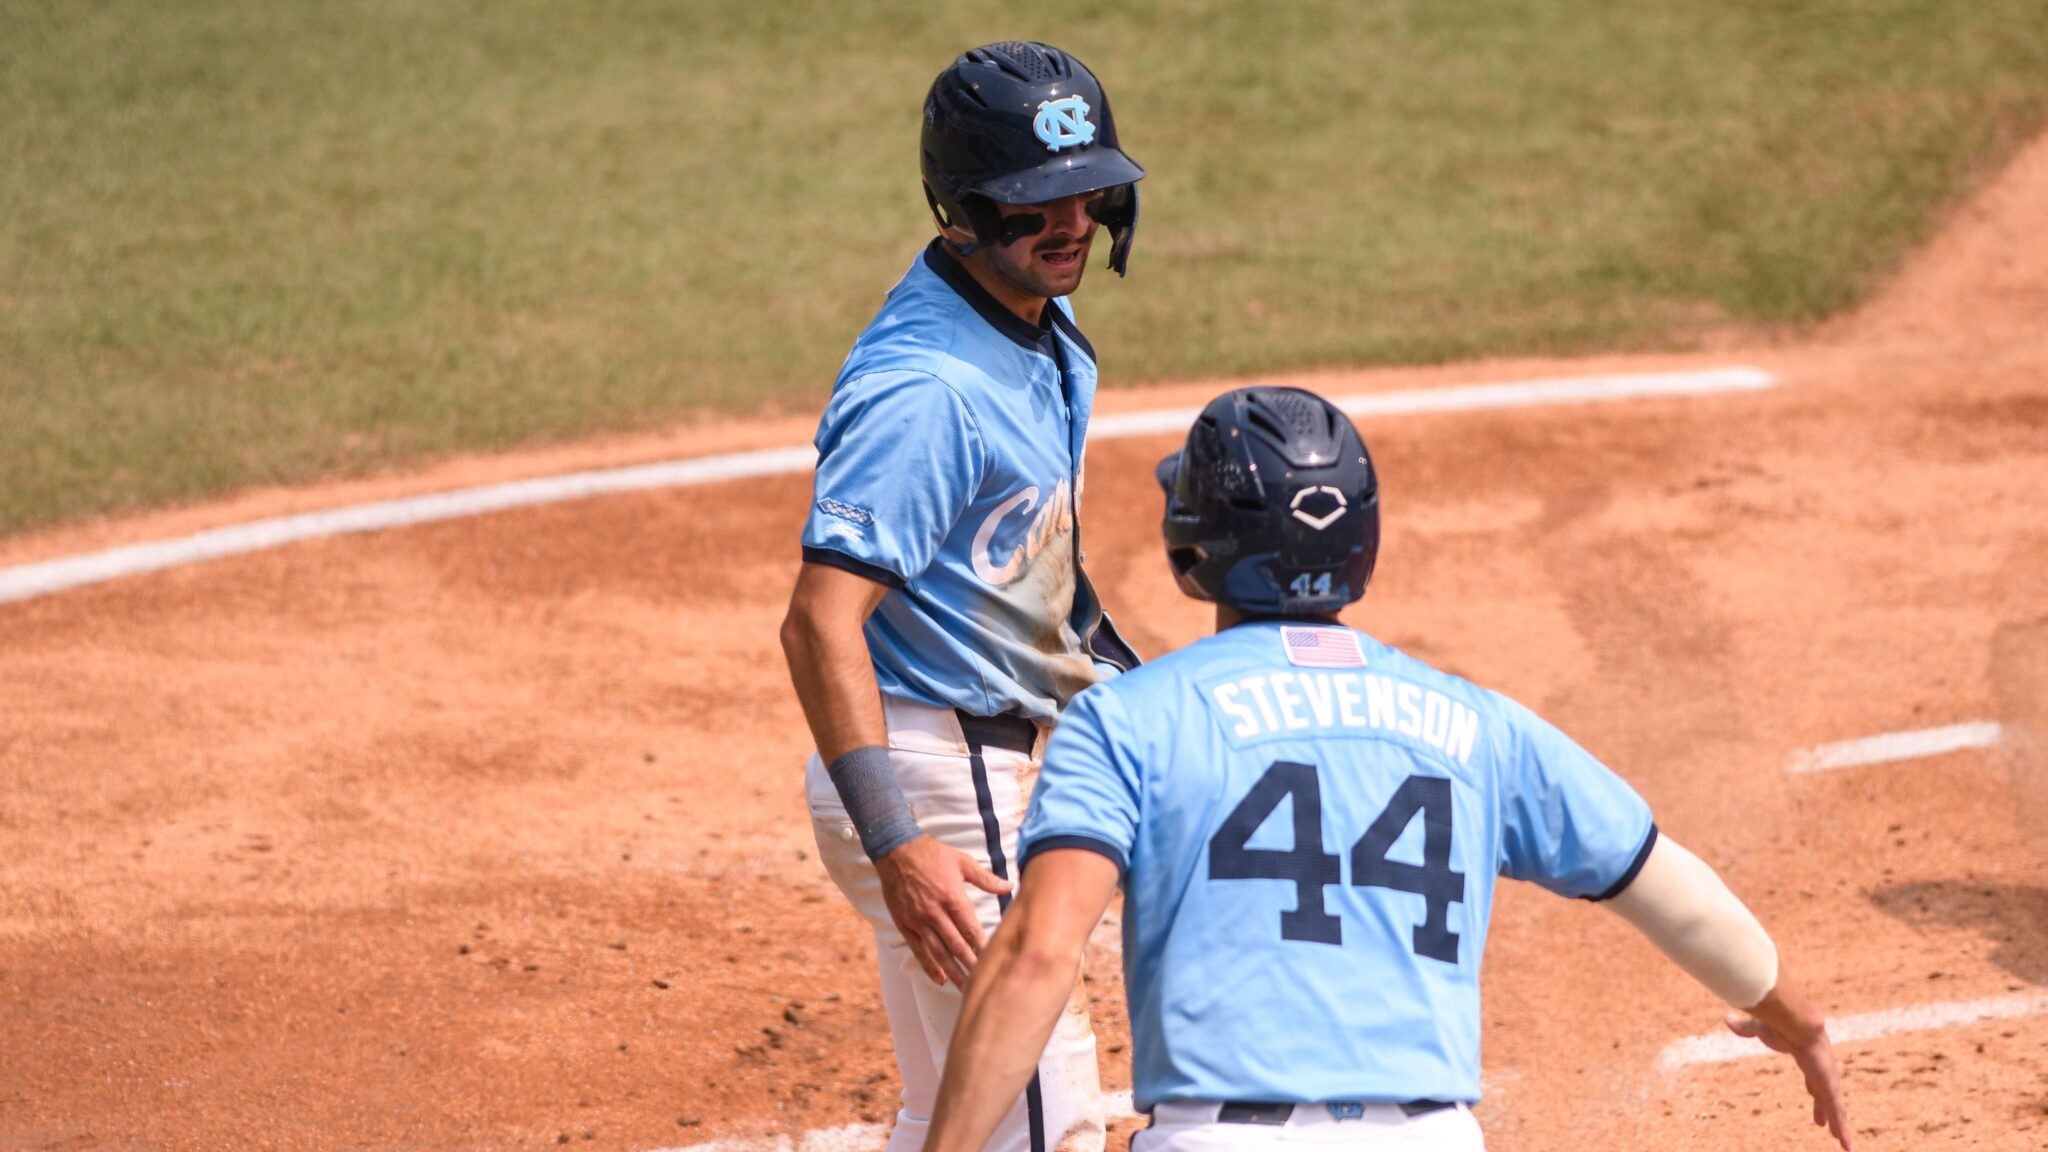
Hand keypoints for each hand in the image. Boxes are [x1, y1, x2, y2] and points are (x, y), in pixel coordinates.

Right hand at [874, 835, 1012, 986]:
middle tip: (984, 982)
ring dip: (952, 972)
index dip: (983, 948)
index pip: (971, 930)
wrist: (896, 850)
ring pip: (938, 952)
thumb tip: (1009, 886)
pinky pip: (918, 949)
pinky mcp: (904, 923)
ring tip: (965, 988)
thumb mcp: (963, 862)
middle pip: (957, 946)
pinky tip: (940, 979)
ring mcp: (918, 920)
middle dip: (971, 966)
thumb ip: (986, 879)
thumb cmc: (932, 854)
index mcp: (953, 897)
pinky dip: (929, 966)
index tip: (995, 961)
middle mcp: (935, 912)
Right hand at [1725, 1012, 1851, 1149]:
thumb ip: (1747, 1028)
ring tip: (1845, 1144)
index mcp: (1808, 1057)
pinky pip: (1836, 1112)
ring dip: (1839, 1125)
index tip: (1812, 1093)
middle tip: (1822, 1123)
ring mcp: (1827, 1079)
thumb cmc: (1779, 1023)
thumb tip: (1728, 1019)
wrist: (1795, 1021)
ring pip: (1834, 1107)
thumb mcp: (1760, 1029)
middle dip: (1824, 1108)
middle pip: (1824, 1094)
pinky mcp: (1829, 1087)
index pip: (1812, 1077)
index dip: (1813, 1087)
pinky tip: (1846, 1144)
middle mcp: (1821, 1070)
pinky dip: (1841, 1128)